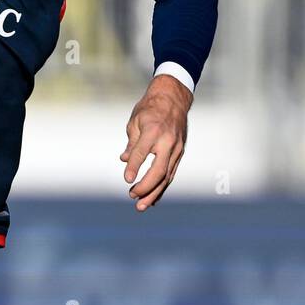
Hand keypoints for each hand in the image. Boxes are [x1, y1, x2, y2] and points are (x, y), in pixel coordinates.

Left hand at [120, 73, 191, 210]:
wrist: (174, 99)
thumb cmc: (150, 108)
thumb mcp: (135, 121)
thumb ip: (131, 143)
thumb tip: (125, 161)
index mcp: (153, 131)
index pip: (142, 153)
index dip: (134, 167)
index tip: (127, 180)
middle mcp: (167, 142)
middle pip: (158, 170)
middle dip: (145, 187)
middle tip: (132, 196)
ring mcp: (176, 149)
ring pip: (166, 176)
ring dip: (154, 193)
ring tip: (141, 206)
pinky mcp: (179, 153)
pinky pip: (170, 173)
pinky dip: (161, 187)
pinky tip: (153, 199)